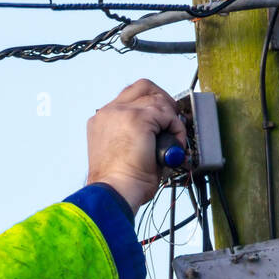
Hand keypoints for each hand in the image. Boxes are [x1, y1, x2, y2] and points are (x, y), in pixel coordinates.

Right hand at [85, 78, 187, 211]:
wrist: (114, 192)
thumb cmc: (118, 183)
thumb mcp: (120, 153)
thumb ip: (134, 135)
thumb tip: (160, 130)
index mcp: (102, 121)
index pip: (129, 98)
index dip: (149, 105)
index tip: (160, 121)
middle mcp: (109, 112)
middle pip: (143, 87)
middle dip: (163, 101)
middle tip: (172, 121)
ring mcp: (122, 112)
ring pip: (158, 99)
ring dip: (171, 120)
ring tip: (172, 142)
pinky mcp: (138, 118)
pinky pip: (168, 115)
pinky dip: (176, 129)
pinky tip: (174, 146)